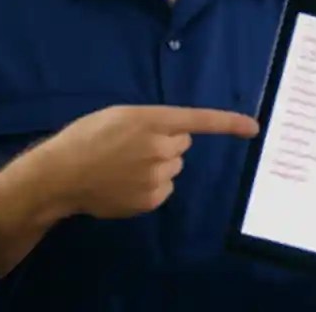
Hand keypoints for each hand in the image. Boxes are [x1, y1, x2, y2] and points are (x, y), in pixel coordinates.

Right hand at [35, 104, 258, 218]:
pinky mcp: (152, 199)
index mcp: (151, 120)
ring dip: (158, 164)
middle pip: (182, 143)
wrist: (61, 175)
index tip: (254, 127)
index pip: (198, 120)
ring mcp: (157, 175)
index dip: (229, 123)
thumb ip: (151, 121)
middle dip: (166, 142)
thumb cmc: (87, 137)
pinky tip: (125, 183)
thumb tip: (177, 135)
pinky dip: (151, 185)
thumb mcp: (120, 116)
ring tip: (124, 165)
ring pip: (174, 166)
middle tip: (134, 145)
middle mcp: (160, 147)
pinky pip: (165, 187)